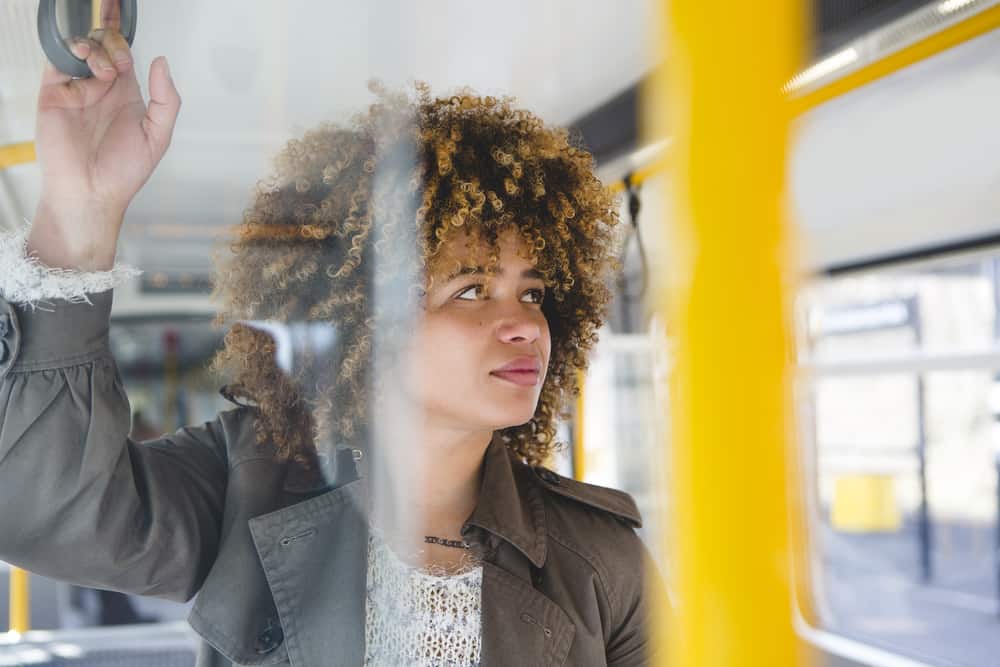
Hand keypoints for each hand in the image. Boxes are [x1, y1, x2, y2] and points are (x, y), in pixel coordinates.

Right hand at [35, 4, 179, 227]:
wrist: (92, 192)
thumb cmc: (124, 172)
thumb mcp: (159, 136)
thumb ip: (167, 99)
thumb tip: (162, 61)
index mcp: (126, 94)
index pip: (125, 53)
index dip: (124, 33)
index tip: (123, 11)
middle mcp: (101, 87)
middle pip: (104, 44)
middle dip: (114, 41)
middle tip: (120, 63)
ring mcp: (77, 88)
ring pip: (82, 47)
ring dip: (96, 47)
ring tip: (105, 70)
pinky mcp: (54, 93)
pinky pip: (58, 60)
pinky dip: (71, 50)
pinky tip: (86, 60)